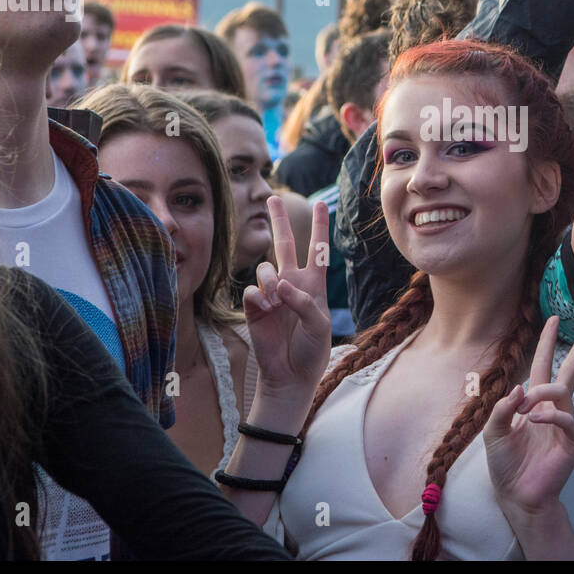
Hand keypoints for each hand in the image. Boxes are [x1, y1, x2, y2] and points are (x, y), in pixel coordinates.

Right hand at [243, 194, 331, 400]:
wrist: (290, 376)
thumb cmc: (312, 351)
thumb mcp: (320, 325)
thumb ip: (304, 302)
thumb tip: (281, 284)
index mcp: (313, 285)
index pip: (318, 250)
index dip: (320, 227)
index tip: (321, 204)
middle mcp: (291, 284)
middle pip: (285, 244)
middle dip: (280, 220)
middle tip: (273, 197)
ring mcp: (272, 294)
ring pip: (266, 267)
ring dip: (271, 280)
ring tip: (278, 301)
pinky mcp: (255, 307)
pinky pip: (252, 290)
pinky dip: (261, 298)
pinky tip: (267, 310)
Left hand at [484, 317, 573, 523]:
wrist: (516, 496)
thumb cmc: (505, 464)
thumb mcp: (493, 432)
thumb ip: (502, 408)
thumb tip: (518, 388)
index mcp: (533, 404)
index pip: (542, 365)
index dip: (547, 342)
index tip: (553, 318)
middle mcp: (552, 409)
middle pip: (569, 371)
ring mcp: (564, 425)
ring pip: (562, 391)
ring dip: (540, 393)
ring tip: (523, 408)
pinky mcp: (572, 442)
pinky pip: (567, 419)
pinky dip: (550, 415)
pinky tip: (534, 419)